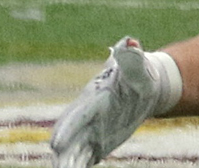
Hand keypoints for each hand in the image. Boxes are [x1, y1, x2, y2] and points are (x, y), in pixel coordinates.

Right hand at [50, 37, 165, 167]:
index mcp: (95, 98)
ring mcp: (91, 130)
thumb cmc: (140, 75)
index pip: (79, 114)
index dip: (68, 128)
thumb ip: (132, 58)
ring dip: (69, 162)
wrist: (142, 87)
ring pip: (76, 149)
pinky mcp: (98, 142)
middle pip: (70, 134)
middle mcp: (88, 116)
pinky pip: (86, 157)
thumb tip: (129, 43)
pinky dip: (79, 166)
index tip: (56, 143)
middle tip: (58, 166)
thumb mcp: (138, 66)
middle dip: (62, 150)